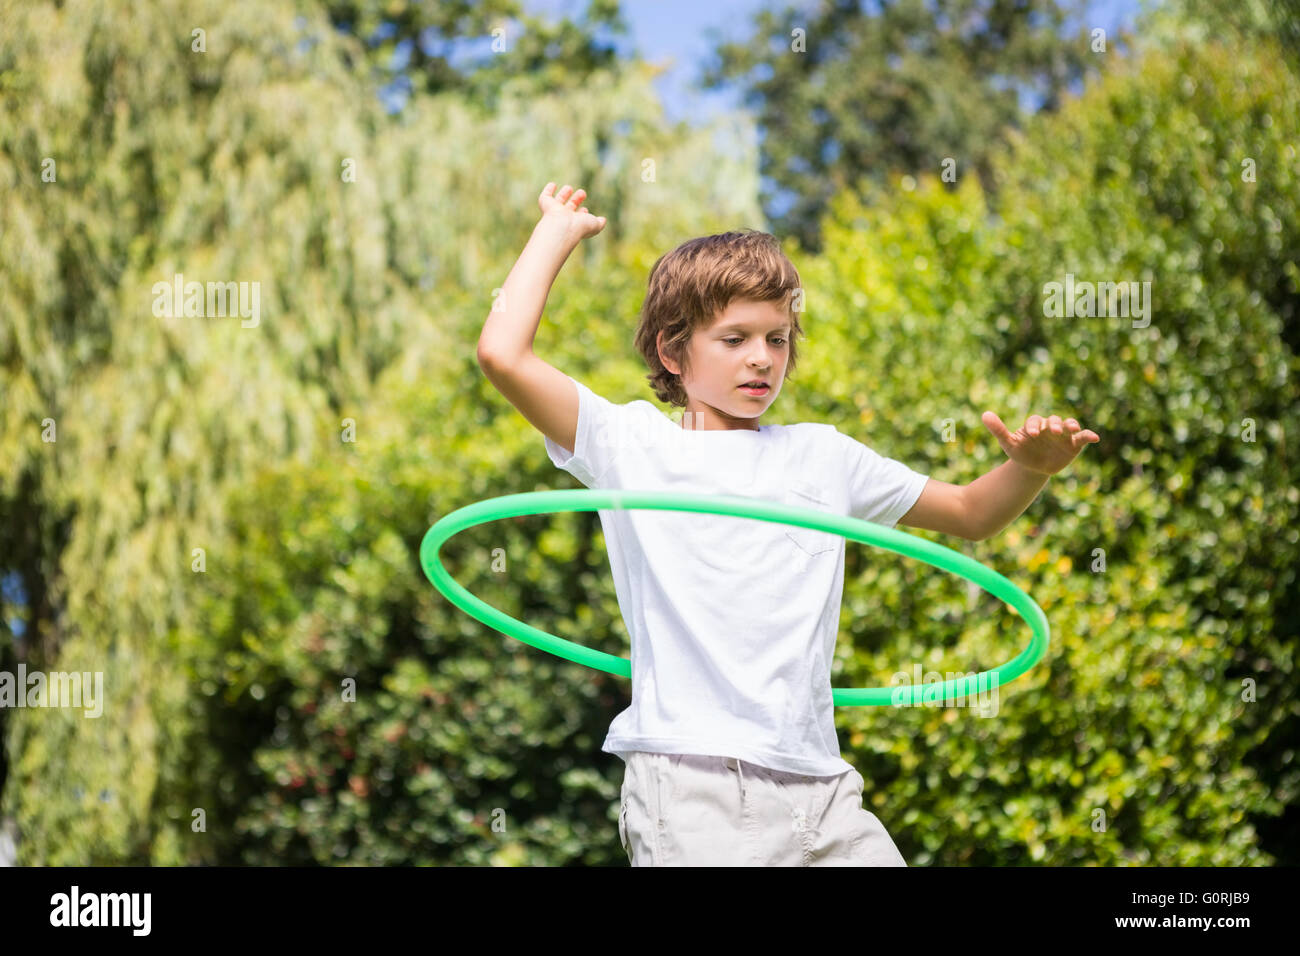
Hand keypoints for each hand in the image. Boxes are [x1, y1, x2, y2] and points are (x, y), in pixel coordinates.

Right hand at [538, 182, 606, 241]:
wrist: (562, 227)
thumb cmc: (579, 227)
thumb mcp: (594, 225)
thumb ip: (599, 223)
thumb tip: (603, 220)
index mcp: (574, 224)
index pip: (577, 218)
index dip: (582, 214)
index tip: (586, 210)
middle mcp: (564, 218)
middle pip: (569, 207)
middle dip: (576, 200)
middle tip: (582, 193)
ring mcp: (555, 211)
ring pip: (559, 201)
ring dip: (564, 194)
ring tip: (569, 188)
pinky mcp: (546, 204)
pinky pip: (545, 196)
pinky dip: (548, 190)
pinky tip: (552, 185)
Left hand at [981, 411, 1099, 475]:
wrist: (1032, 468)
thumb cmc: (1020, 453)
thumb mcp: (1008, 443)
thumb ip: (998, 429)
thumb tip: (984, 414)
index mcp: (1034, 424)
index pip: (1035, 421)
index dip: (1034, 426)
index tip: (1031, 434)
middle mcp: (1050, 427)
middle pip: (1054, 421)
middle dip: (1055, 425)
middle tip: (1053, 431)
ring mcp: (1063, 435)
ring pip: (1069, 425)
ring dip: (1071, 425)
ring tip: (1073, 429)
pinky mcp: (1074, 444)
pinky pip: (1083, 437)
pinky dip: (1089, 435)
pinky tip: (1095, 438)